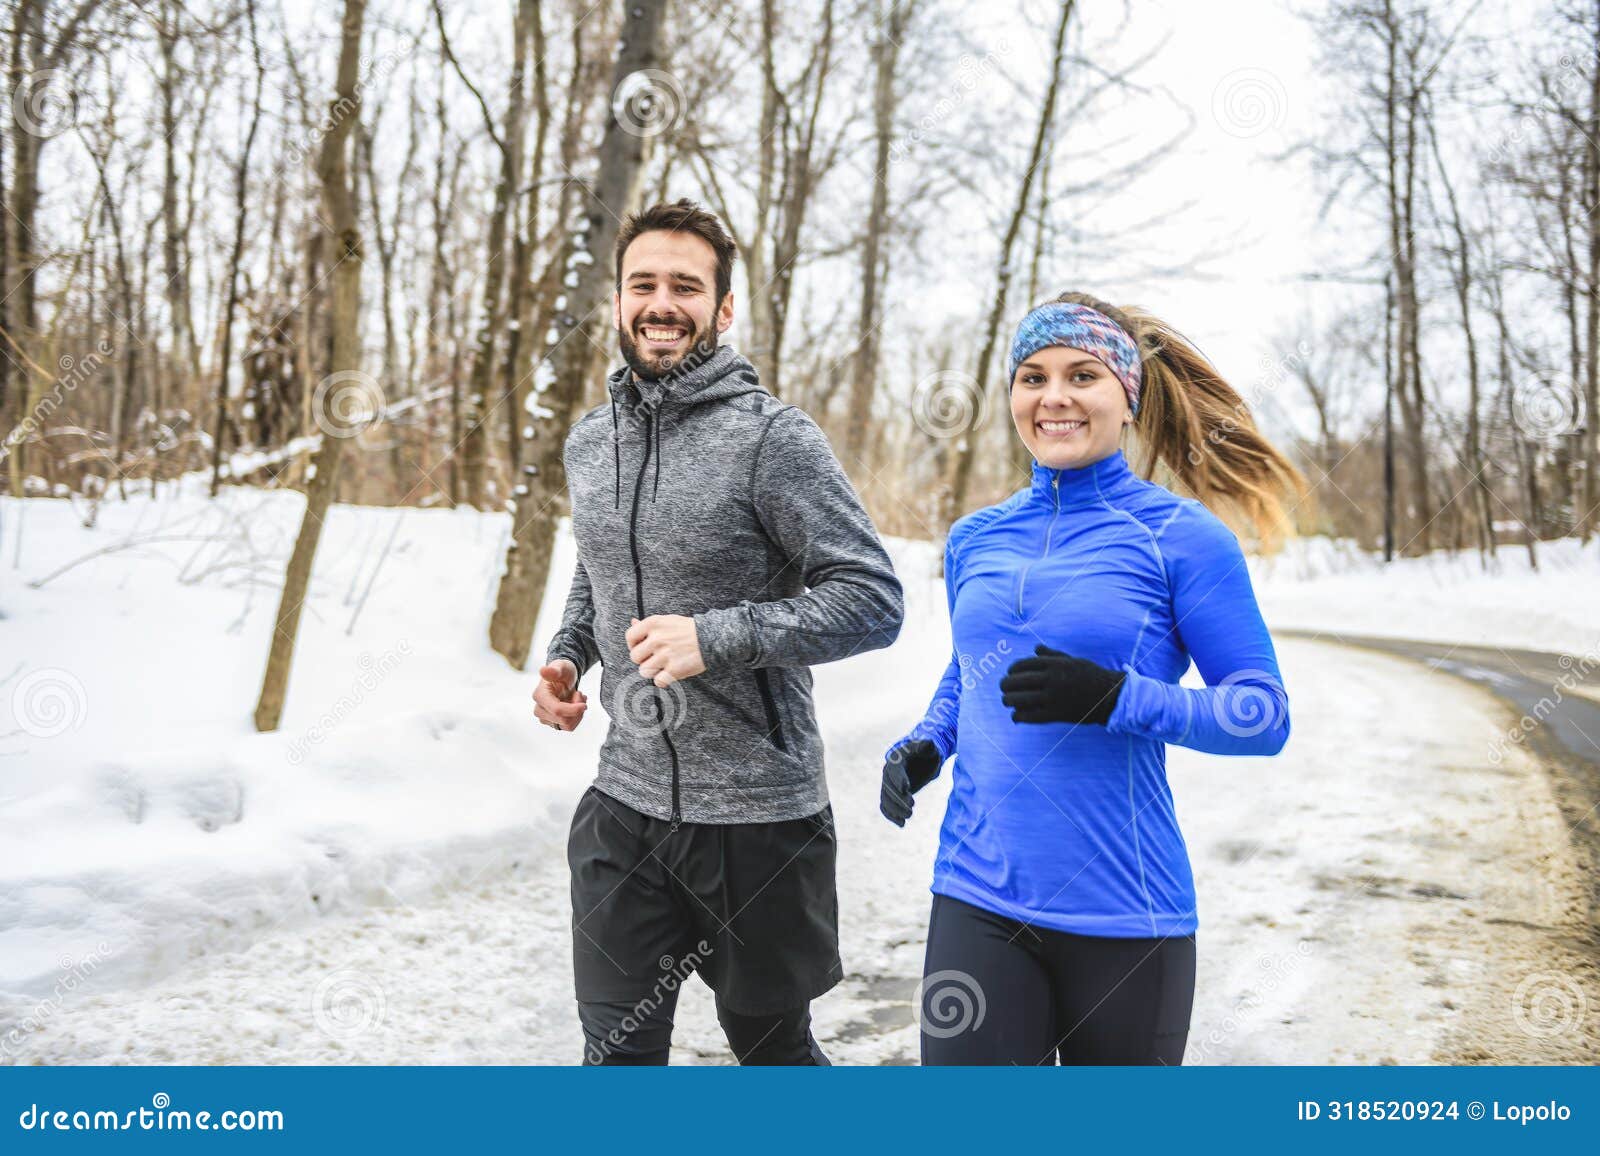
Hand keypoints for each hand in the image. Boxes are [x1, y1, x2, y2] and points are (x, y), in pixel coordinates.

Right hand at [533, 659, 586, 730]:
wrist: (563, 679)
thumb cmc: (562, 671)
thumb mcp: (561, 667)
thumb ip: (554, 670)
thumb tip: (543, 670)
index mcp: (540, 696)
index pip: (557, 710)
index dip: (573, 710)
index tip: (585, 704)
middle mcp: (539, 709)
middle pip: (563, 720)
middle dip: (576, 708)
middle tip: (579, 694)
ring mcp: (545, 718)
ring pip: (567, 725)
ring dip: (578, 713)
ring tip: (578, 698)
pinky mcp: (552, 723)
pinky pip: (569, 727)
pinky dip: (576, 717)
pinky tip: (577, 705)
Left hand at [626, 615, 706, 686]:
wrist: (712, 638)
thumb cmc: (690, 630)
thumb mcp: (668, 621)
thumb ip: (648, 624)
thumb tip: (633, 623)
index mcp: (654, 623)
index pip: (630, 637)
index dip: (633, 645)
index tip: (640, 648)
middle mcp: (657, 639)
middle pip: (635, 657)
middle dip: (644, 659)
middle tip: (655, 658)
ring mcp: (665, 655)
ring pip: (644, 671)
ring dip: (654, 671)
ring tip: (665, 665)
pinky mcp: (674, 669)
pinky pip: (658, 682)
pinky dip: (664, 681)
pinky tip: (670, 673)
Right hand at [879, 738, 941, 826]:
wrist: (923, 758)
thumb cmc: (927, 751)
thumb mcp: (929, 747)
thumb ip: (927, 746)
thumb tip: (927, 743)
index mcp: (896, 759)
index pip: (894, 770)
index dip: (899, 779)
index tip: (907, 789)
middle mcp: (889, 772)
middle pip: (888, 787)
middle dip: (898, 799)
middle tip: (911, 809)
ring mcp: (889, 784)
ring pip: (885, 798)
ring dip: (894, 809)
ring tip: (908, 816)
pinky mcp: (892, 794)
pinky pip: (886, 805)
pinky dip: (891, 815)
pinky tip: (901, 824)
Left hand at [1000, 644, 1124, 725]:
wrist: (1109, 697)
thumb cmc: (1090, 676)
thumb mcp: (1073, 660)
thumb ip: (1052, 655)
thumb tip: (1036, 648)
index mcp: (1055, 664)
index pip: (1023, 665)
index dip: (1012, 669)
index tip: (1009, 673)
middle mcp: (1052, 679)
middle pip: (1017, 681)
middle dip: (1006, 685)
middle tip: (1003, 688)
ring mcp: (1053, 697)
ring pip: (1020, 700)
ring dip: (1008, 701)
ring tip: (1007, 701)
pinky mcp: (1057, 714)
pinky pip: (1031, 716)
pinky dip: (1019, 717)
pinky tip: (1016, 717)